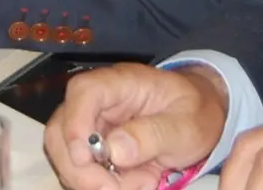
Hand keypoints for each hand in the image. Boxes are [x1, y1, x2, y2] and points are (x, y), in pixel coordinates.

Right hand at [46, 63, 228, 189]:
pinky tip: (135, 182)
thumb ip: (154, 134)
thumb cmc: (195, 111)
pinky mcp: (94, 148)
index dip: (76, 125)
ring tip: (141, 182)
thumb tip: (114, 149)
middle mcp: (97, 101)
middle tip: (114, 188)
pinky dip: (102, 184)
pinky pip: (82, 169)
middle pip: (61, 129)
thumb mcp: (186, 124)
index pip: (83, 92)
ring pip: (65, 155)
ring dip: (93, 180)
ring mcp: (92, 125)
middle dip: (80, 167)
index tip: (86, 157)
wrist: (201, 116)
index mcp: (120, 83)